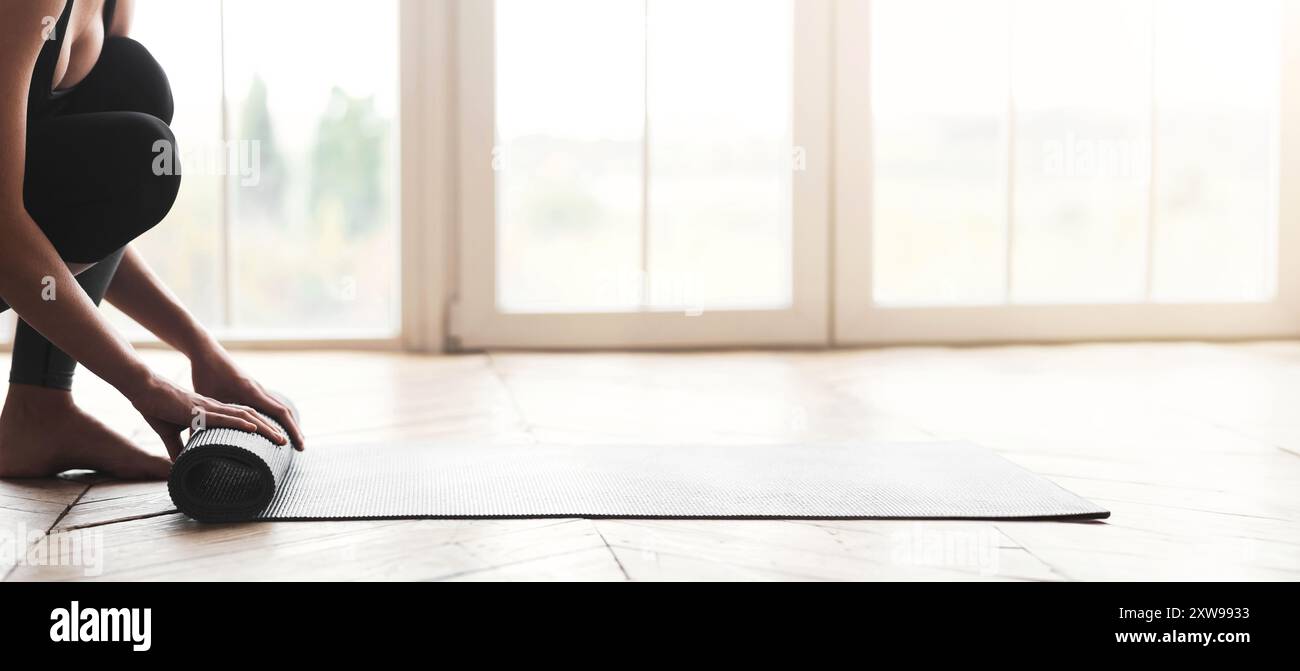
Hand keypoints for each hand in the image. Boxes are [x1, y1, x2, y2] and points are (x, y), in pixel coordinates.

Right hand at [128, 374, 289, 459]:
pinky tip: (254, 428)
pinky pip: (223, 416)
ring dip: (263, 429)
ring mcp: (209, 408)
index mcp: (211, 413)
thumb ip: (178, 447)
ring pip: (243, 418)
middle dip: (269, 431)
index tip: (271, 441)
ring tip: (280, 439)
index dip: (257, 430)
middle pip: (249, 419)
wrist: (143, 390)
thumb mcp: (170, 434)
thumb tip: (180, 463)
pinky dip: (240, 423)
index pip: (240, 422)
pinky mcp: (198, 409)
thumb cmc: (156, 408)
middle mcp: (215, 409)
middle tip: (285, 443)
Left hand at [189, 346, 304, 450]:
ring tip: (292, 440)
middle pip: (285, 411)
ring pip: (279, 408)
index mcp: (252, 392)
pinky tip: (275, 426)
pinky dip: (278, 417)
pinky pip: (271, 405)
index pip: (280, 413)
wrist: (207, 353)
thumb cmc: (205, 374)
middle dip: (294, 429)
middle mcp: (259, 390)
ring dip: (287, 423)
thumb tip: (204, 446)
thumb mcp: (207, 399)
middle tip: (301, 448)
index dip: (291, 430)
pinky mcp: (252, 389)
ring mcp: (257, 389)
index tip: (298, 445)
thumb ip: (212, 421)